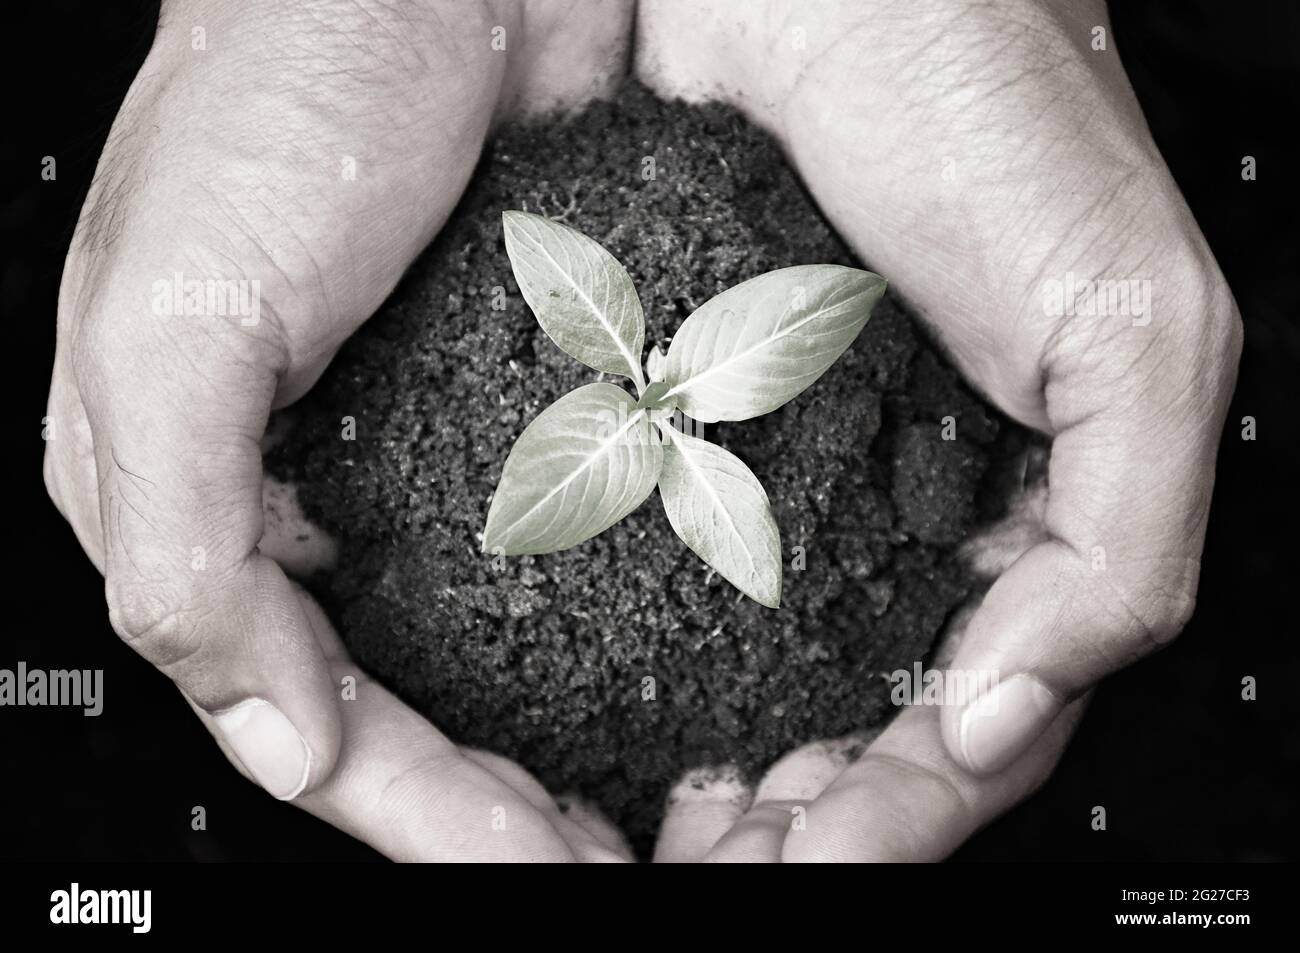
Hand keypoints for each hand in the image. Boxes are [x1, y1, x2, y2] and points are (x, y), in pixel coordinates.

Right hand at [44, 0, 634, 860]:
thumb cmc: (276, 99)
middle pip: (401, 709)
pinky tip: (667, 671)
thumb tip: (271, 733)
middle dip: (491, 802)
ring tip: (644, 807)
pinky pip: (563, 554)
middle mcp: (317, 502)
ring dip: (555, 737)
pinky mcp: (523, 411)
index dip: (412, 809)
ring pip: (488, 652)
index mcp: (204, 500)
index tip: (528, 860)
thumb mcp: (171, 322)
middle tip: (602, 856)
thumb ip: (187, 540)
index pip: (302, 711)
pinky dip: (605, 626)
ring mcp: (426, 465)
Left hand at [639, 0, 1241, 859]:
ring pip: (755, 667)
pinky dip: (642, 656)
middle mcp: (890, 513)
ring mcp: (783, 477)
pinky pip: (663, 569)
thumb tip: (1009, 707)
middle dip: (805, 813)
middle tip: (730, 866)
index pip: (973, 709)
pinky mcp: (686, 425)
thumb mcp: (1134, 328)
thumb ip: (1119, 534)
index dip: (911, 801)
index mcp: (1012, 515)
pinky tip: (607, 712)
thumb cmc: (992, 114)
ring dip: (720, 768)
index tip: (831, 856)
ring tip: (667, 833)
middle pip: (854, 713)